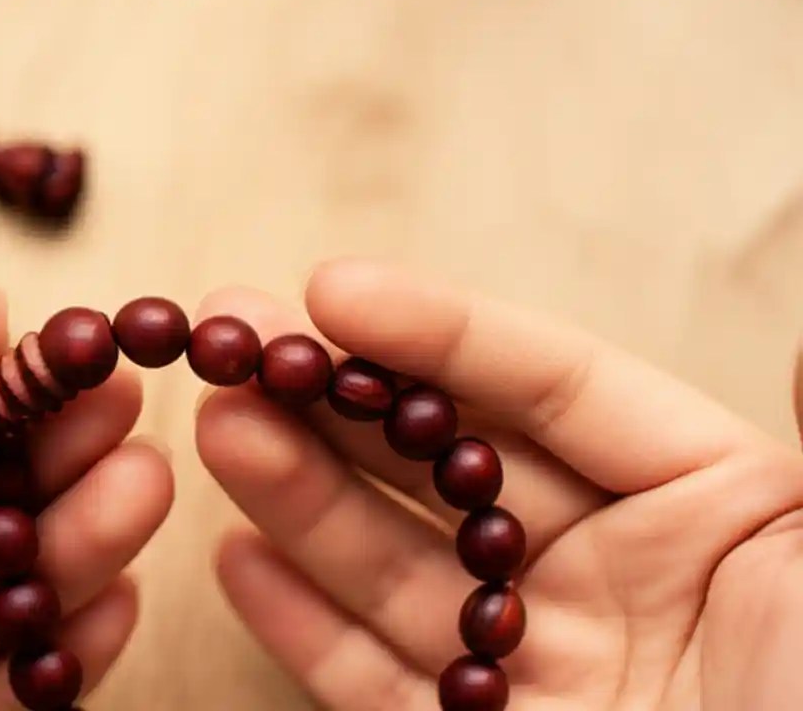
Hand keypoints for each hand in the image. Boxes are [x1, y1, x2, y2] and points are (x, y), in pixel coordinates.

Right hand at [196, 259, 802, 709]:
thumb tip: (800, 300)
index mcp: (713, 506)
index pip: (553, 389)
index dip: (439, 332)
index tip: (333, 292)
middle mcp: (615, 573)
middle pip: (449, 461)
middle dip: (339, 397)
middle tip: (241, 342)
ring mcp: (543, 666)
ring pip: (399, 563)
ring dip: (300, 492)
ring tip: (220, 427)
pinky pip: (379, 681)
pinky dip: (303, 624)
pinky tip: (239, 555)